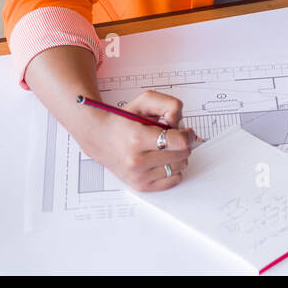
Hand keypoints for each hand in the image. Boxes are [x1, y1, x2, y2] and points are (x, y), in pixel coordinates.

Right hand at [78, 90, 201, 191]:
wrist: (99, 137)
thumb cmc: (122, 120)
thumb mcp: (144, 101)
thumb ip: (168, 104)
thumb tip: (179, 122)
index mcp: (137, 139)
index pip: (179, 142)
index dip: (187, 134)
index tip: (185, 131)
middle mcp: (137, 161)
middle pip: (182, 155)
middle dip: (183, 144)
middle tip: (173, 137)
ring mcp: (139, 176)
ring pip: (180, 167)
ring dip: (178, 156)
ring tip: (165, 147)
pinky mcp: (141, 186)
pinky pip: (173, 180)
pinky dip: (173, 169)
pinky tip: (163, 159)